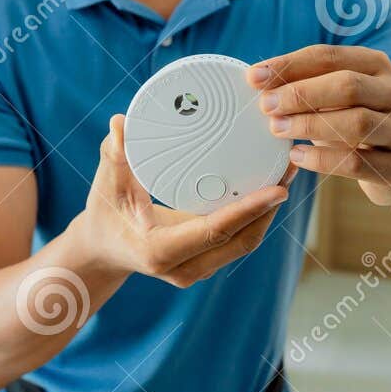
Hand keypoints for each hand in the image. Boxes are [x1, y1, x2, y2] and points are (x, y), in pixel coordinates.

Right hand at [74, 115, 290, 288]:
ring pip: (244, 243)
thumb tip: (121, 123)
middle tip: (288, 169)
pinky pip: (238, 240)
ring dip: (268, 212)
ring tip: (285, 173)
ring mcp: (196, 268)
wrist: (102, 251)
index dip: (248, 211)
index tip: (277, 189)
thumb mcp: (105, 185)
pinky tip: (268, 186)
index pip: (214, 232)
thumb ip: (114, 155)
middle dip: (269, 208)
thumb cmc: (104, 215)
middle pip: (241, 241)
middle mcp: (183, 268)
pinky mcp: (205, 261)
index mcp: (160, 252)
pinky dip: (256, 216)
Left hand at [250, 44, 390, 205]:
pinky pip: (357, 163)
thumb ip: (303, 86)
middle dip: (301, 94)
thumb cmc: (353, 126)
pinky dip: (322, 160)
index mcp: (377, 66)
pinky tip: (297, 156)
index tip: (254, 77)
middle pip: (348, 86)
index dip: (290, 65)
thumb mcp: (333, 101)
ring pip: (356, 123)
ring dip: (310, 125)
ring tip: (277, 129)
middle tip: (266, 106)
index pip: (330, 57)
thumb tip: (257, 79)